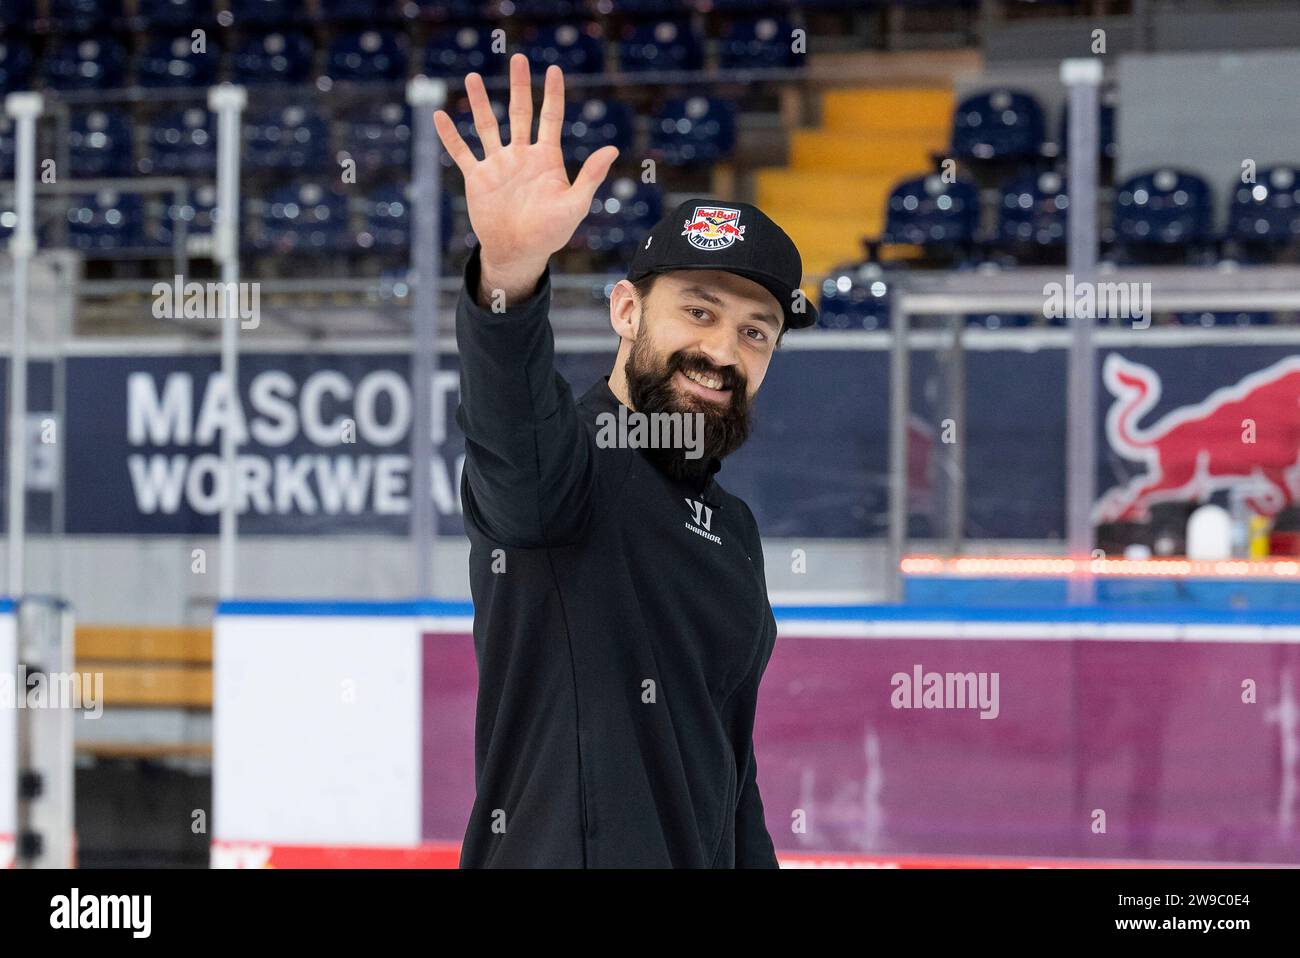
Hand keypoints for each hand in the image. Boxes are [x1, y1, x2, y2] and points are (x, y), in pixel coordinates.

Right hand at [434, 53, 618, 304]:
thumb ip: (590, 176)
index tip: (553, 70)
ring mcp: (498, 165)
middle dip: (520, 86)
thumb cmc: (550, 233)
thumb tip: (612, 149)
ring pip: (487, 125)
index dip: (552, 94)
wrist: (518, 253)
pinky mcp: (477, 178)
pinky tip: (439, 115)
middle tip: (518, 59)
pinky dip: (450, 135)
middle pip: (520, 112)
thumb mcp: (575, 205)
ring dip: (481, 102)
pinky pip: (461, 152)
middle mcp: (522, 156)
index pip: (550, 118)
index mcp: (546, 159)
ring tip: (473, 77)